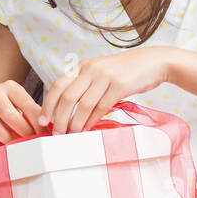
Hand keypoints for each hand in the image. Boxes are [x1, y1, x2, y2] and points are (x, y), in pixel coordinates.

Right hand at [0, 80, 42, 144]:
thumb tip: (50, 128)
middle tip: (28, 142)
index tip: (42, 135)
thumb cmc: (3, 107)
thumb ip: (31, 113)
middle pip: (9, 115)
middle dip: (22, 132)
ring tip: (12, 143)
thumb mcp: (18, 104)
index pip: (27, 105)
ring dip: (4, 137)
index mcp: (10, 87)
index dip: (37, 122)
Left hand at [38, 47, 173, 134]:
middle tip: (56, 133)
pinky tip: (88, 129)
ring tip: (71, 134)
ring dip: (75, 123)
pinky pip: (101, 107)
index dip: (48, 104)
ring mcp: (105, 77)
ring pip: (83, 104)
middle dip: (59, 118)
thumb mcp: (101, 72)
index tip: (42, 120)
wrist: (153, 62)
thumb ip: (86, 84)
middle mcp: (91, 70)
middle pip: (67, 97)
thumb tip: (69, 108)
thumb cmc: (126, 71)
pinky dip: (92, 120)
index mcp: (83, 66)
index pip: (58, 85)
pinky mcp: (119, 86)